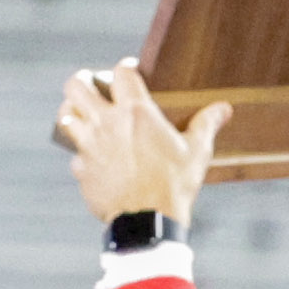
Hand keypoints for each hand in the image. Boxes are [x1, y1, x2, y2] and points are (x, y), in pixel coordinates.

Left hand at [58, 58, 226, 224]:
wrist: (149, 221)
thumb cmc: (173, 185)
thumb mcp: (197, 152)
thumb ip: (207, 124)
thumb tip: (223, 109)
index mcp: (136, 112)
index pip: (121, 72)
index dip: (125, 67)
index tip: (129, 71)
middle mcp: (107, 123)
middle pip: (76, 86)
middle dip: (81, 82)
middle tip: (90, 86)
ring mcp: (89, 145)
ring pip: (65, 116)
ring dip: (72, 113)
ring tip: (82, 116)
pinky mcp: (81, 169)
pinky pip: (73, 154)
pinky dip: (81, 153)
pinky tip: (92, 157)